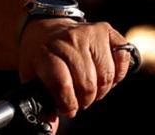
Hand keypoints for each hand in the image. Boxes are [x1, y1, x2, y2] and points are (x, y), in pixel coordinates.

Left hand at [18, 18, 134, 118]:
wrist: (46, 29)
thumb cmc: (42, 55)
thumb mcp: (32, 75)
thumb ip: (41, 100)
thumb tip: (50, 125)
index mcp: (46, 51)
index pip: (62, 83)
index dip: (68, 103)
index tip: (68, 109)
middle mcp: (68, 39)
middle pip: (87, 83)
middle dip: (85, 99)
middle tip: (80, 99)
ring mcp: (89, 32)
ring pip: (106, 75)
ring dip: (101, 89)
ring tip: (90, 88)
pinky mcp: (107, 31)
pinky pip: (122, 59)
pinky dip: (118, 73)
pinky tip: (105, 75)